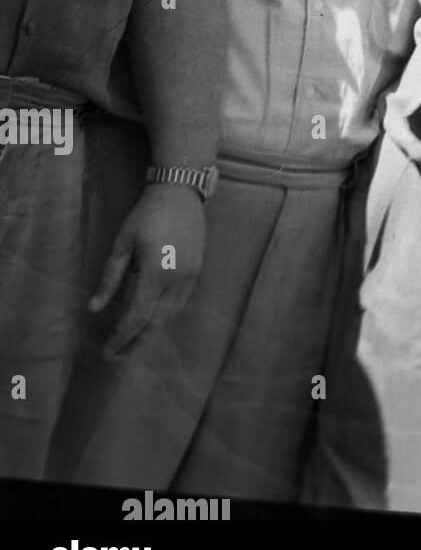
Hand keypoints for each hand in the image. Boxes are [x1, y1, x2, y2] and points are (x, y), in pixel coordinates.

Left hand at [89, 184, 205, 357]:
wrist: (181, 193)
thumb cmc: (147, 215)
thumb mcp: (122, 243)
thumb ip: (110, 278)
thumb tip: (94, 309)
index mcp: (156, 273)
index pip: (137, 317)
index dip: (121, 337)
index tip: (107, 351)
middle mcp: (177, 280)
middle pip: (156, 322)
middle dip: (136, 342)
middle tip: (117, 356)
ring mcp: (191, 276)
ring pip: (171, 315)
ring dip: (151, 332)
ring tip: (132, 343)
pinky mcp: (198, 270)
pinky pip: (181, 302)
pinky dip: (165, 317)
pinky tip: (153, 320)